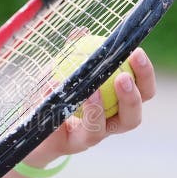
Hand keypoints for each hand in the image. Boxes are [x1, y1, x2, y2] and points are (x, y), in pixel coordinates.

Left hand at [22, 47, 156, 167]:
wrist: (31, 128)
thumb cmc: (56, 96)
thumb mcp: (64, 71)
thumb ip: (74, 54)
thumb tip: (81, 31)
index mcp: (118, 105)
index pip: (143, 92)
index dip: (145, 75)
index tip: (137, 52)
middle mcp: (109, 126)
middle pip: (133, 118)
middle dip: (132, 97)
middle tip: (123, 77)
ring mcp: (89, 138)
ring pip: (102, 129)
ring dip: (98, 108)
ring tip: (91, 90)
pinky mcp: (69, 146)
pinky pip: (70, 129)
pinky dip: (64, 110)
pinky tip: (58, 92)